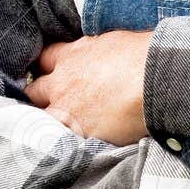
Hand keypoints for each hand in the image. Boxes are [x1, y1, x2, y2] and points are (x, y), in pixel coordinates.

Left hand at [24, 31, 151, 145]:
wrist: (154, 79)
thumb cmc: (143, 55)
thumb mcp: (114, 41)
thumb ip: (97, 50)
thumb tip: (102, 55)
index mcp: (73, 55)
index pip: (45, 57)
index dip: (48, 67)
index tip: (53, 73)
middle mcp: (62, 82)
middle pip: (35, 90)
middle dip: (42, 96)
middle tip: (55, 101)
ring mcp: (66, 110)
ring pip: (40, 119)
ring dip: (47, 122)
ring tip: (56, 129)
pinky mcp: (76, 133)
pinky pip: (58, 141)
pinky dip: (62, 143)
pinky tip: (68, 147)